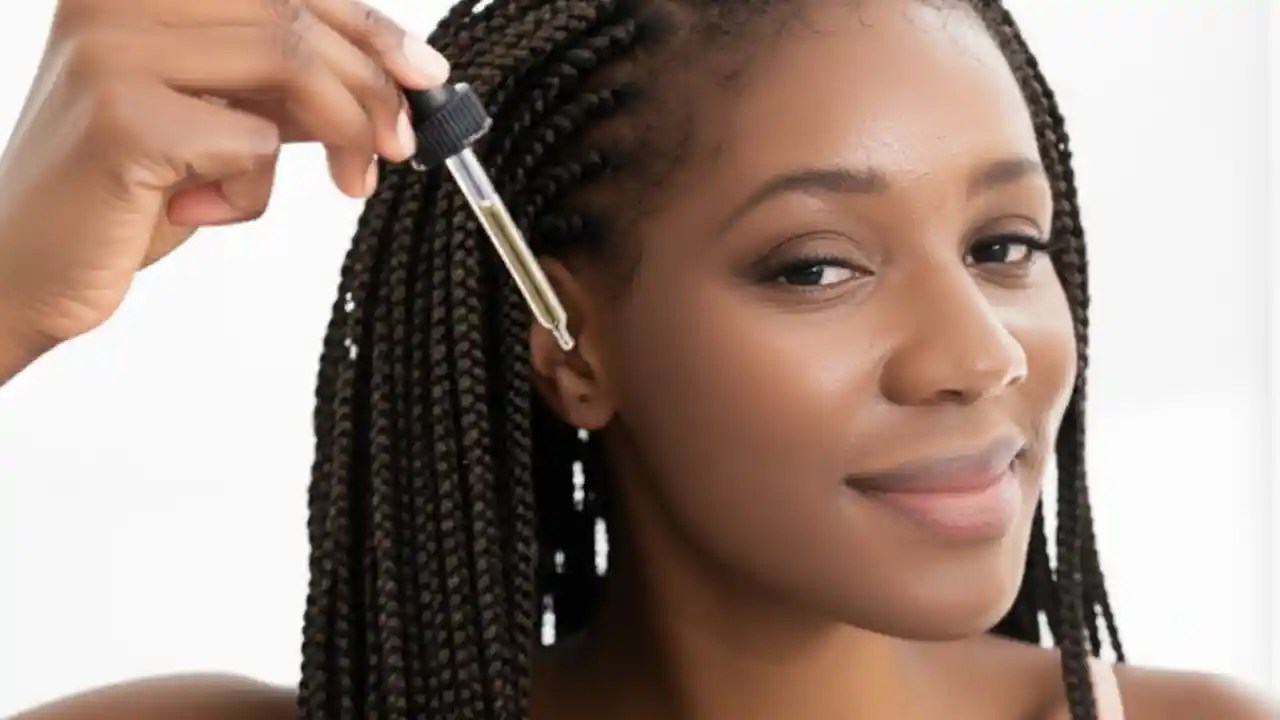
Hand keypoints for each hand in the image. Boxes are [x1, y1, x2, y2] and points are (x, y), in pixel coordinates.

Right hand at [0, 0, 448, 349]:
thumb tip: (399, 79)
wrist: (23, 265)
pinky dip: (254, 192)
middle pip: (295, 16)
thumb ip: (287, 84)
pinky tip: (202, 211)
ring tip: (349, 183)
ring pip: (288, 64)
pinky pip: (251, 142)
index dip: (368, 26)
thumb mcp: (220, 116)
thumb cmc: (126, 188)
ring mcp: (112, 48)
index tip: (424, 75)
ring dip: (343, 134)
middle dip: (372, 88)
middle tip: (402, 146)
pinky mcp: (122, 117)